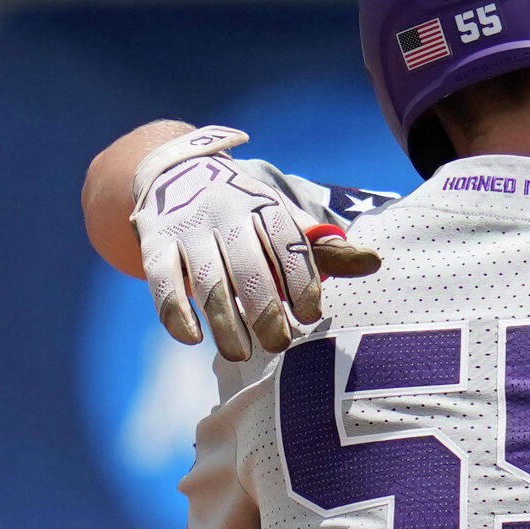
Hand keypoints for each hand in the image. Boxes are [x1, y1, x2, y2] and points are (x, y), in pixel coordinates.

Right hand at [129, 126, 378, 360]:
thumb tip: (374, 262)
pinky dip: (176, 311)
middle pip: (248, 265)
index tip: (311, 314)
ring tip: (241, 354)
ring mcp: (188, 227)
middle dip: (265, 309)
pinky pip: (161, 280)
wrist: (179, 173)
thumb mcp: (287, 224)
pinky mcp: (155, 242)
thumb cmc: (248, 216)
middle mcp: (226, 213)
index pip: (287, 243)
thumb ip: (327, 250)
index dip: (301, 280)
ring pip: (207, 279)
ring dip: (224, 320)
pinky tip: (193, 338)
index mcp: (265, 206)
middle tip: (280, 344)